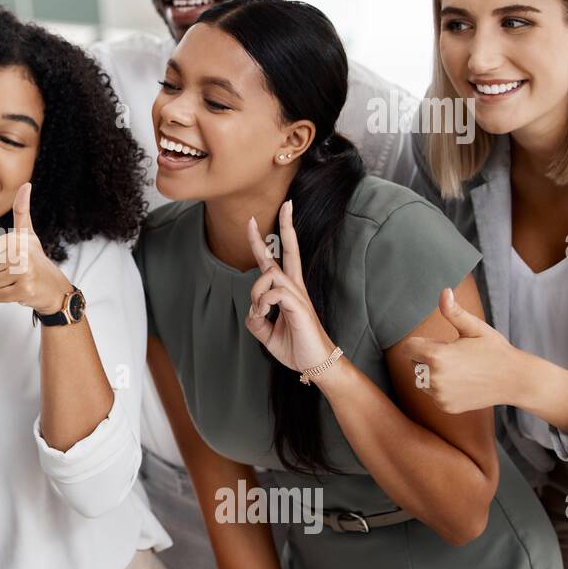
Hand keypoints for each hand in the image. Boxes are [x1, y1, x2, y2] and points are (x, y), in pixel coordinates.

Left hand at [0, 183, 73, 315]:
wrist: (54, 286)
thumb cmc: (35, 258)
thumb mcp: (27, 233)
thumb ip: (21, 210)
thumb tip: (26, 184)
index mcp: (14, 239)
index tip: (1, 258)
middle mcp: (19, 253)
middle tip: (9, 272)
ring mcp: (23, 272)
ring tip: (15, 280)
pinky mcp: (24, 290)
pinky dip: (4, 297)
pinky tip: (18, 290)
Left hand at [244, 200, 337, 373]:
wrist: (316, 366)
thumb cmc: (296, 348)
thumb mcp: (266, 333)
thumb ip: (255, 318)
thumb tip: (251, 310)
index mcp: (288, 291)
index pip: (275, 259)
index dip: (262, 240)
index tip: (253, 221)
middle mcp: (295, 288)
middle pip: (291, 249)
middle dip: (287, 226)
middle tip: (287, 203)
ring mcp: (299, 296)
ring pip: (269, 275)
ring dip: (256, 293)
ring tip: (260, 313)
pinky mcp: (299, 307)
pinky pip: (273, 294)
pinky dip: (262, 304)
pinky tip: (265, 316)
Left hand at [400, 287, 517, 413]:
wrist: (516, 380)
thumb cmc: (495, 350)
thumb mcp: (475, 328)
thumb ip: (453, 312)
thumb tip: (444, 292)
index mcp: (436, 357)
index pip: (408, 348)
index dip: (422, 344)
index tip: (442, 344)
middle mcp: (433, 378)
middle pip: (414, 363)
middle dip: (428, 358)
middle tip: (456, 357)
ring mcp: (439, 395)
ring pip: (422, 380)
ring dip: (433, 374)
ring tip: (460, 370)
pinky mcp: (445, 407)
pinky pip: (433, 394)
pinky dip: (442, 389)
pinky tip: (463, 383)